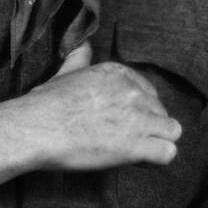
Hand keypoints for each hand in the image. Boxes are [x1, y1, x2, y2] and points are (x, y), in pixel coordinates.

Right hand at [21, 60, 181, 171]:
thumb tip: (82, 44)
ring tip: (138, 152)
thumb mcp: (65, 73)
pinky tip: (140, 162)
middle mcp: (134, 93)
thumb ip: (79, 58)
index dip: (138, 111)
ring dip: (158, 141)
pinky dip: (158, 160)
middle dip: (148, 127)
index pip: (148, 92)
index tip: (122, 123)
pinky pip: (168, 152)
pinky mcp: (136, 145)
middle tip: (125, 141)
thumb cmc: (45, 104)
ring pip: (172, 130)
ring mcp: (138, 119)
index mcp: (119, 74)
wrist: (35, 128)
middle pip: (160, 112)